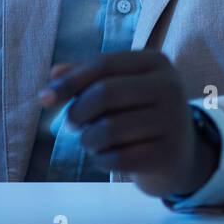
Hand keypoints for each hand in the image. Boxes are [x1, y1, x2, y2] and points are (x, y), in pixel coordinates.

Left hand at [38, 51, 217, 198]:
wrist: (180, 156)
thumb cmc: (139, 116)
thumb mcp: (120, 89)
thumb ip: (87, 77)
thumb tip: (54, 74)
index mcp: (156, 63)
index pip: (103, 64)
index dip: (69, 82)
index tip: (44, 100)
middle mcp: (170, 87)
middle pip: (104, 94)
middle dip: (77, 113)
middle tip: (72, 125)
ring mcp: (173, 121)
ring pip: (108, 129)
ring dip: (87, 140)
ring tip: (92, 142)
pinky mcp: (168, 155)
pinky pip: (117, 158)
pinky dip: (101, 160)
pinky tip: (105, 157)